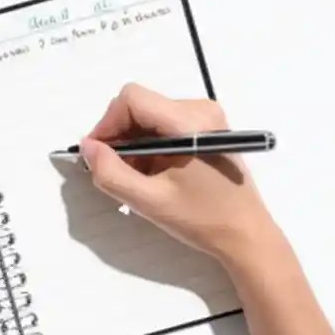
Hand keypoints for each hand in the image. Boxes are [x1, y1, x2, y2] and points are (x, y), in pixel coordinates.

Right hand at [80, 84, 282, 268]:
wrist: (246, 234)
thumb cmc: (202, 219)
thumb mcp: (149, 201)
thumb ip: (111, 173)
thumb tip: (87, 147)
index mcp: (189, 122)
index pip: (132, 100)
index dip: (107, 124)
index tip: (97, 155)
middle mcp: (200, 109)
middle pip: (140, 106)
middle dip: (120, 136)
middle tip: (114, 171)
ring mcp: (206, 117)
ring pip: (150, 116)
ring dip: (134, 143)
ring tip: (135, 177)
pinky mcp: (208, 128)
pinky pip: (165, 125)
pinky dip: (150, 146)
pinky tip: (152, 173)